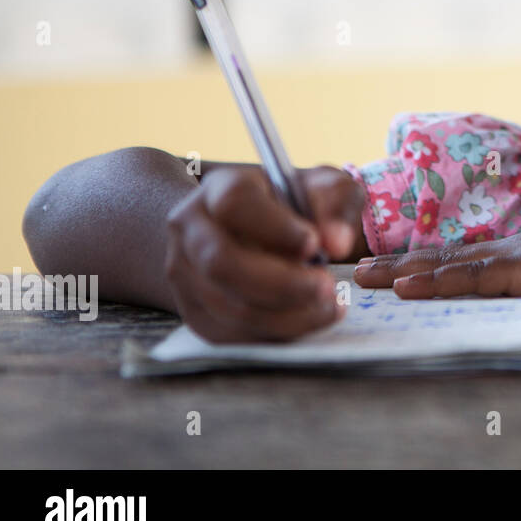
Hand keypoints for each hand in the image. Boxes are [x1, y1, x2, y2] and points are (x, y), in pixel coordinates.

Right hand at [164, 165, 363, 341]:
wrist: (265, 229)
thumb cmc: (299, 205)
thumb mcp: (324, 189)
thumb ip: (336, 205)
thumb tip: (337, 242)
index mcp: (220, 187)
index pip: (235, 204)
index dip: (276, 228)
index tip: (314, 245)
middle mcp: (191, 228)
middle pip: (222, 262)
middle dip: (282, 283)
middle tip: (327, 287)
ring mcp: (183, 272)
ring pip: (227, 304)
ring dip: (285, 314)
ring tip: (328, 305)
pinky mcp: (193, 311)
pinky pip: (230, 333)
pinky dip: (275, 333)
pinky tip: (309, 319)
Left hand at [353, 204, 520, 298]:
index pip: (472, 257)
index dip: (434, 263)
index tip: (400, 268)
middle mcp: (518, 248)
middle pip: (449, 256)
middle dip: (403, 265)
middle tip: (362, 272)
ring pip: (450, 265)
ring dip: (404, 272)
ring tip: (365, 279)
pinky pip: (474, 278)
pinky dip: (436, 281)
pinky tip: (407, 285)